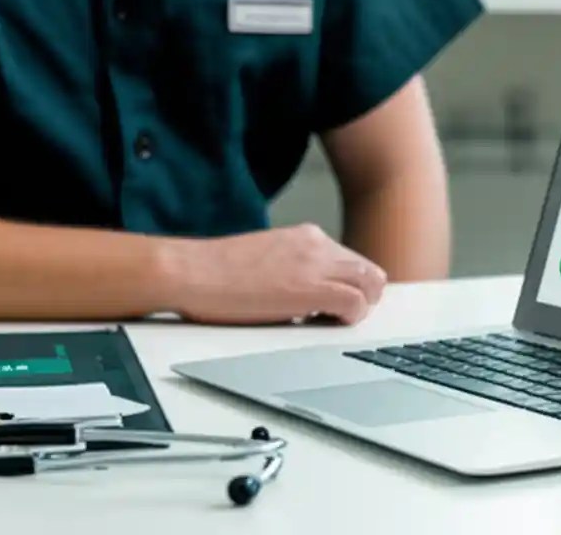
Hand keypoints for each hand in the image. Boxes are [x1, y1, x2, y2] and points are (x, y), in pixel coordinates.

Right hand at [177, 224, 386, 325]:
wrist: (191, 271)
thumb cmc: (215, 272)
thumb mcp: (266, 259)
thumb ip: (293, 268)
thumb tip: (306, 292)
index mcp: (306, 236)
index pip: (351, 260)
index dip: (351, 285)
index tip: (339, 304)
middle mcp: (316, 244)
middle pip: (368, 271)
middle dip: (364, 296)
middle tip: (341, 316)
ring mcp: (316, 264)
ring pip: (370, 284)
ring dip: (360, 306)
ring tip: (332, 322)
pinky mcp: (311, 288)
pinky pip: (355, 304)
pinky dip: (350, 318)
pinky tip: (326, 324)